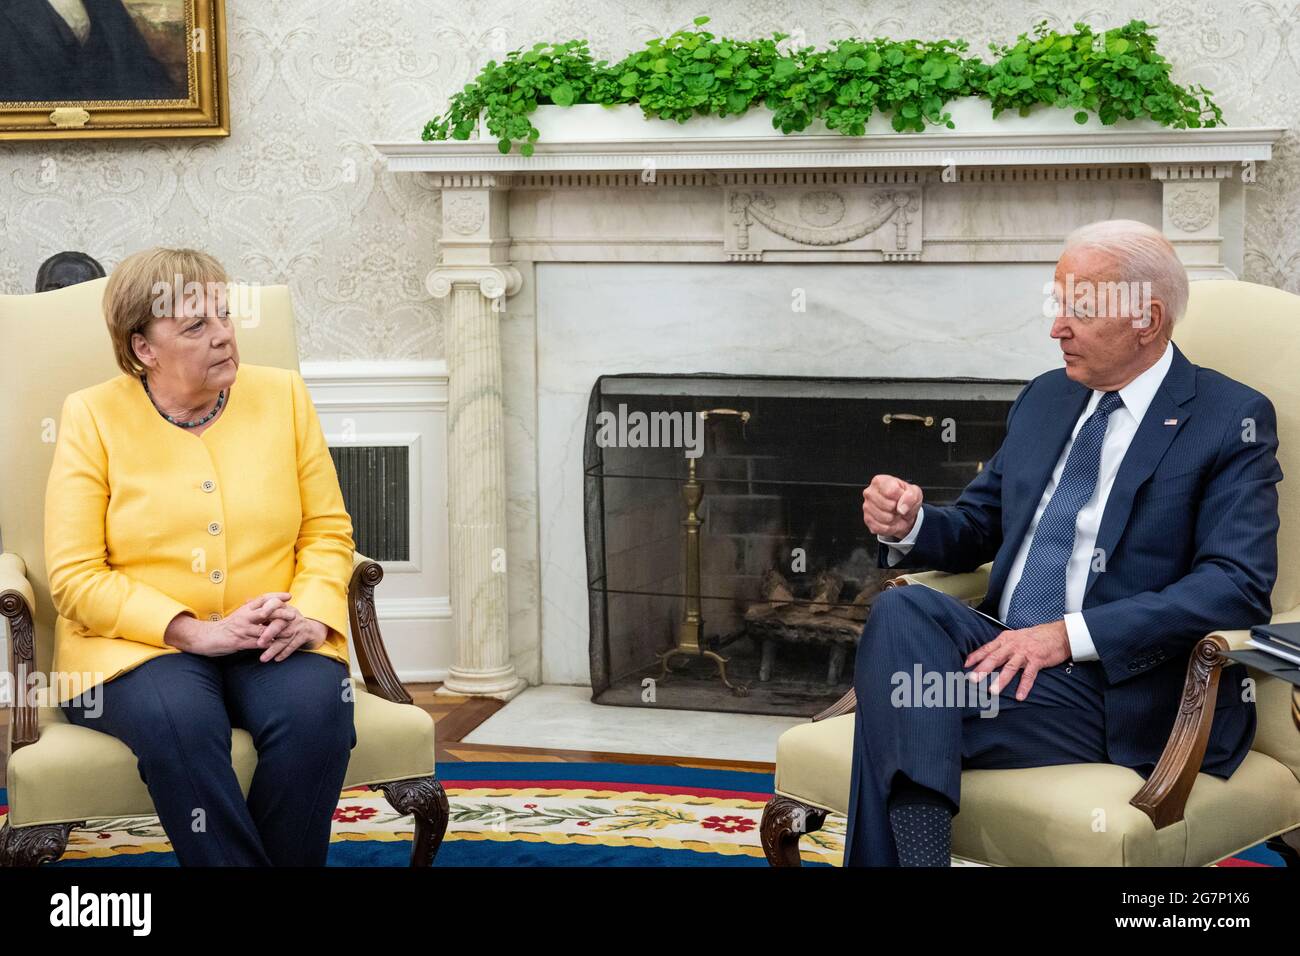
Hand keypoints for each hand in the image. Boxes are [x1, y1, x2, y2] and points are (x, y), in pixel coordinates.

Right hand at [166, 593, 291, 655]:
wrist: (207, 637)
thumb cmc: (227, 626)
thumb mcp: (239, 615)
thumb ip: (252, 610)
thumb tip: (267, 604)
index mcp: (245, 609)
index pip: (263, 598)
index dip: (276, 596)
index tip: (289, 596)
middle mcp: (245, 617)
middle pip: (266, 611)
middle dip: (281, 613)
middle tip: (293, 615)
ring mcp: (242, 630)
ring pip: (264, 629)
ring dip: (278, 632)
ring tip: (291, 633)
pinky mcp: (240, 642)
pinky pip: (257, 644)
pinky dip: (268, 645)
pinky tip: (277, 646)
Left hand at [255, 603, 328, 661]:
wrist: (309, 629)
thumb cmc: (286, 619)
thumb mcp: (277, 611)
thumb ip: (263, 607)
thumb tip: (247, 600)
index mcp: (283, 607)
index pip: (276, 603)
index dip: (269, 608)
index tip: (261, 615)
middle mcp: (292, 615)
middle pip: (280, 623)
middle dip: (270, 634)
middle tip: (259, 643)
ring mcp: (299, 626)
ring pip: (286, 638)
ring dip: (274, 649)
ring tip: (263, 658)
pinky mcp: (304, 636)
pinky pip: (294, 646)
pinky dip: (285, 653)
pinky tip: (276, 659)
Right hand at [862, 474, 922, 539]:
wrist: (902, 512)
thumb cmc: (905, 499)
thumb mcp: (914, 493)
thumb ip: (911, 496)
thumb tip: (901, 507)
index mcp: (880, 481)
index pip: (891, 491)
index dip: (901, 497)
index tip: (902, 497)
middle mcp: (870, 492)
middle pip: (888, 506)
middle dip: (897, 509)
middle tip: (898, 507)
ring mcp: (867, 507)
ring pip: (886, 518)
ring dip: (894, 519)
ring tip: (894, 513)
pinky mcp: (867, 520)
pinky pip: (881, 528)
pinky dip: (889, 527)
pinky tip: (890, 521)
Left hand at [963, 620, 1070, 700]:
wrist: (1058, 633)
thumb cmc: (1035, 637)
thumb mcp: (1015, 637)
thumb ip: (1002, 646)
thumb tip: (988, 657)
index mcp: (1005, 639)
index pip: (987, 648)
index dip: (975, 657)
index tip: (965, 665)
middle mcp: (1013, 646)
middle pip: (995, 658)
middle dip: (982, 669)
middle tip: (972, 679)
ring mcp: (1025, 653)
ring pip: (1010, 667)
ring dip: (1001, 680)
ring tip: (992, 691)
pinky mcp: (1037, 660)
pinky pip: (1029, 675)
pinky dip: (1024, 686)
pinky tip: (1019, 696)